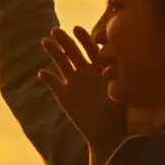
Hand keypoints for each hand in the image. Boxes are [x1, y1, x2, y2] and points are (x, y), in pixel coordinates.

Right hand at [38, 26, 126, 154]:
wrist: (108, 134)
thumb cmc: (120, 114)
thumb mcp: (121, 93)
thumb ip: (116, 78)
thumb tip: (112, 66)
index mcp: (100, 68)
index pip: (91, 48)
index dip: (83, 38)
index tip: (77, 29)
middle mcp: (85, 72)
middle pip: (73, 51)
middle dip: (64, 40)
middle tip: (56, 30)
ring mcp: (73, 82)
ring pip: (61, 63)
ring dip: (53, 52)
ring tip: (45, 42)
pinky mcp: (64, 96)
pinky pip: (54, 84)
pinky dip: (48, 78)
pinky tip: (43, 73)